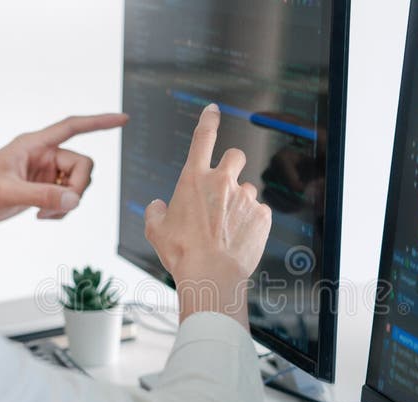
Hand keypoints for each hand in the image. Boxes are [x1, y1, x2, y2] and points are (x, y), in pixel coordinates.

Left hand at [0, 113, 128, 236]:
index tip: (123, 119)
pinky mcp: (46, 188)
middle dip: (77, 188)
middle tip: (61, 206)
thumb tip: (74, 201)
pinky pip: (69, 197)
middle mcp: (44, 155)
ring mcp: (47, 172)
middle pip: (83, 165)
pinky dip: (62, 210)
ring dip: (68, 203)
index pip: (72, 126)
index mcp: (34, 144)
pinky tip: (43, 216)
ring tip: (44, 214)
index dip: (99, 122)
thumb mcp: (8, 193)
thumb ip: (43, 196)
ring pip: (78, 184)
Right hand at [144, 105, 272, 328]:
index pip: (202, 138)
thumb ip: (155, 211)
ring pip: (247, 189)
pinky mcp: (262, 215)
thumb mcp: (156, 230)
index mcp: (194, 179)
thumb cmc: (181, 252)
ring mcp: (245, 197)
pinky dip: (251, 222)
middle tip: (225, 184)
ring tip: (227, 228)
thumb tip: (158, 206)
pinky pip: (259, 212)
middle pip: (236, 155)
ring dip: (239, 202)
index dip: (209, 120)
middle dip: (232, 164)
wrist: (212, 274)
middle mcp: (222, 182)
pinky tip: (240, 238)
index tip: (214, 110)